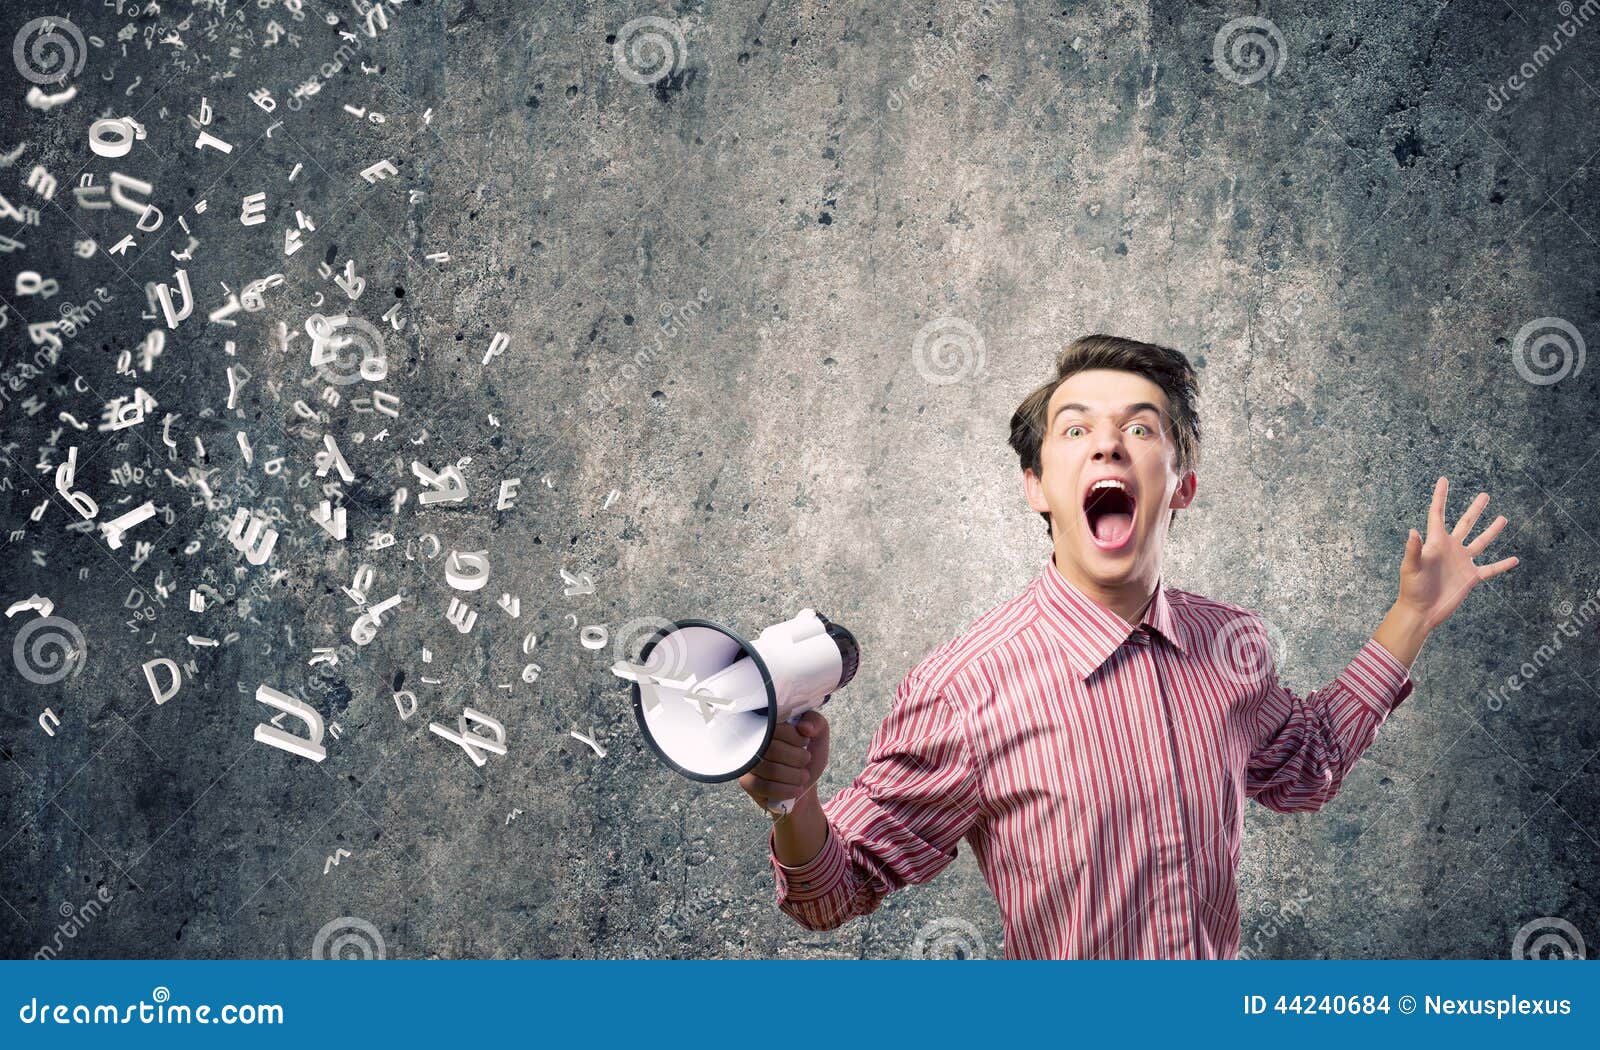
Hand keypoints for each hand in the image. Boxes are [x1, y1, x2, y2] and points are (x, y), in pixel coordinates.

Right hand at [738, 710, 828, 809]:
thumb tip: (804, 727)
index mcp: (768, 724)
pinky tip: (796, 789)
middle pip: (773, 749)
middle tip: (806, 760)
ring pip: (770, 769)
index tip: (805, 742)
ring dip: (795, 775)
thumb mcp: (819, 735)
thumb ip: (816, 722)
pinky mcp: (746, 782)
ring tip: (804, 776)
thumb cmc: (809, 755)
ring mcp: (748, 761)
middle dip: (798, 758)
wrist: (804, 784)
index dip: (795, 737)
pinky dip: (785, 789)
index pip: (775, 727)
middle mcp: (752, 741)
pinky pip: (763, 786)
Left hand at [1398, 476, 1519, 632]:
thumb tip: (1413, 530)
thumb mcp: (1410, 568)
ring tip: (1503, 518)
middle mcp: (1451, 549)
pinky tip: (1514, 559)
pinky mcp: (1471, 577)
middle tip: (1485, 495)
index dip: (1440, 496)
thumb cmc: (1411, 589)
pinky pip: (1490, 569)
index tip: (1444, 479)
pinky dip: (1502, 565)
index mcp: (1435, 542)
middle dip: (1475, 509)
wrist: (1421, 611)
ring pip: (1481, 542)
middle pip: (1466, 523)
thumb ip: (1413, 550)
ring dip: (1492, 531)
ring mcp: (1462, 562)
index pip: (1438, 514)